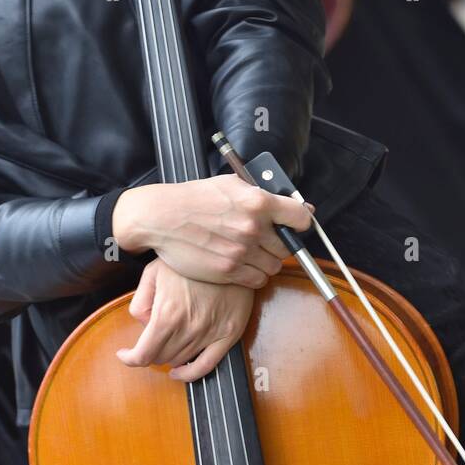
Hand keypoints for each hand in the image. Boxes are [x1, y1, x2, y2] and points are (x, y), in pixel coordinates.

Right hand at [112, 176, 312, 289]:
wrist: (162, 217)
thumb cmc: (194, 198)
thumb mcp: (230, 183)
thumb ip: (261, 193)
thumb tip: (292, 202)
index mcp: (257, 202)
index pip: (301, 218)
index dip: (302, 223)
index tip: (296, 226)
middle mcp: (253, 228)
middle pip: (288, 247)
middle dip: (281, 245)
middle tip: (267, 241)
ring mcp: (241, 252)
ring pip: (274, 266)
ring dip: (267, 262)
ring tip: (252, 254)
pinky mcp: (229, 271)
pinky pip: (258, 281)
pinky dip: (255, 276)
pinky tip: (244, 266)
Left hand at [117, 258, 254, 381]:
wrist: (228, 252)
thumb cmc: (189, 260)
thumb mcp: (153, 272)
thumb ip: (140, 302)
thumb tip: (143, 325)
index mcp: (167, 314)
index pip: (143, 354)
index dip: (130, 358)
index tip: (125, 354)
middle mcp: (188, 329)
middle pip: (160, 358)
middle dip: (150, 351)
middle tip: (151, 337)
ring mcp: (210, 334)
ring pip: (180, 361)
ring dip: (169, 355)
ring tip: (167, 341)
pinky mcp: (228, 335)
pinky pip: (206, 366)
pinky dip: (190, 374)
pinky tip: (180, 371)